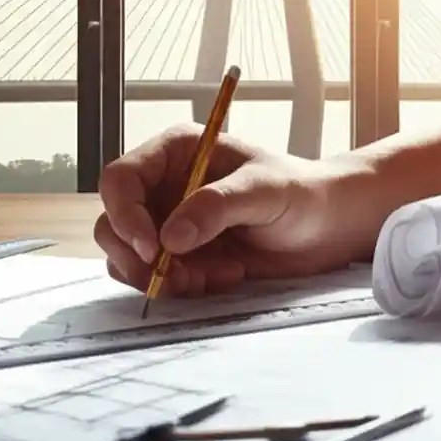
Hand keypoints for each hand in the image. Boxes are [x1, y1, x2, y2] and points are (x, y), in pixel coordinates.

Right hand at [93, 124, 383, 296]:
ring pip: (127, 256)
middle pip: (113, 223)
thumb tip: (170, 237)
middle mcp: (162, 186)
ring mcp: (167, 223)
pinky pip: (155, 278)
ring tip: (211, 277)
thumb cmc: (301, 193)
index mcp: (174, 153)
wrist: (328, 227)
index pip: (120, 180)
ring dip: (161, 276)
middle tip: (175, 277)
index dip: (125, 215)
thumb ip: (216, 207)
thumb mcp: (263, 190)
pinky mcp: (180, 256)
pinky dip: (181, 287)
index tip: (152, 248)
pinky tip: (224, 277)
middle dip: (137, 256)